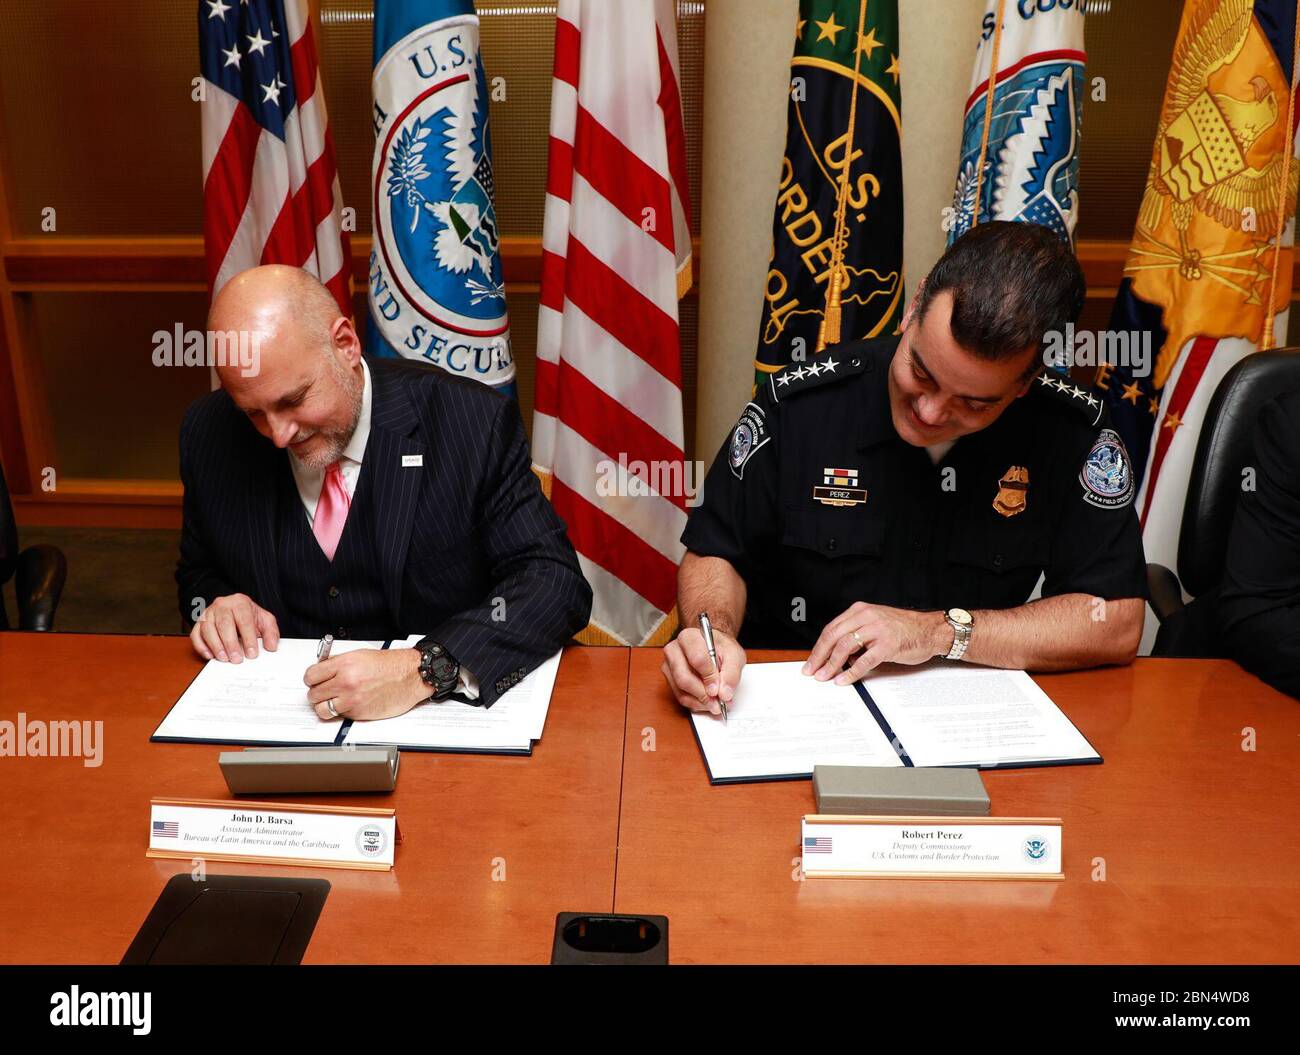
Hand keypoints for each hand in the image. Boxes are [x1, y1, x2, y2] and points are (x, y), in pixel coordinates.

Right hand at [190, 593, 279, 662]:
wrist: (236, 609)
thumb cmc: (250, 616)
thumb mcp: (265, 620)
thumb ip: (271, 632)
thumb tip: (271, 646)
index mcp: (240, 602)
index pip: (244, 620)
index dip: (248, 638)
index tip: (252, 653)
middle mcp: (222, 605)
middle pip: (224, 624)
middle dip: (230, 644)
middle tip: (237, 659)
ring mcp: (208, 613)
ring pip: (208, 629)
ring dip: (215, 646)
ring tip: (224, 659)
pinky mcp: (198, 622)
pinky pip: (196, 634)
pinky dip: (201, 646)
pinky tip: (209, 655)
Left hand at [304, 648, 429, 721]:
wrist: (411, 676)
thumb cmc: (389, 665)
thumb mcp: (359, 655)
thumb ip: (338, 663)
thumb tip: (321, 670)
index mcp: (344, 664)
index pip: (311, 676)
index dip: (312, 679)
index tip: (315, 681)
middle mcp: (346, 682)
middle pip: (313, 694)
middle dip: (317, 693)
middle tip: (326, 691)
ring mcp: (352, 700)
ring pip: (321, 710)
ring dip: (325, 706)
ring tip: (333, 701)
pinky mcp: (359, 713)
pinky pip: (339, 716)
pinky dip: (342, 712)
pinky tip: (351, 703)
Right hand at [662, 627, 745, 715]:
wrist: (713, 648)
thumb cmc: (721, 648)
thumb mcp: (734, 655)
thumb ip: (732, 674)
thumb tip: (724, 694)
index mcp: (689, 637)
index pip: (696, 659)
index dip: (709, 677)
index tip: (719, 688)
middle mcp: (674, 650)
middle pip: (683, 677)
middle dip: (702, 693)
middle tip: (717, 701)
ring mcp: (669, 665)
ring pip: (681, 690)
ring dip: (700, 701)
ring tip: (715, 703)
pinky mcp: (669, 679)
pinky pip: (679, 696)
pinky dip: (695, 703)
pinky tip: (706, 702)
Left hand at [803, 603, 947, 684]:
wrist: (930, 630)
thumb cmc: (904, 629)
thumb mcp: (875, 624)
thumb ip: (856, 633)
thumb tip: (835, 654)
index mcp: (860, 611)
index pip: (831, 629)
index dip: (818, 647)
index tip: (811, 660)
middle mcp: (866, 617)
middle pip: (833, 636)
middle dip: (819, 656)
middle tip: (811, 670)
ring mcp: (877, 630)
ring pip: (845, 647)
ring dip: (831, 664)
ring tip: (824, 676)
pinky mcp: (888, 644)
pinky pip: (864, 660)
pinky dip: (851, 672)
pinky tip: (843, 679)